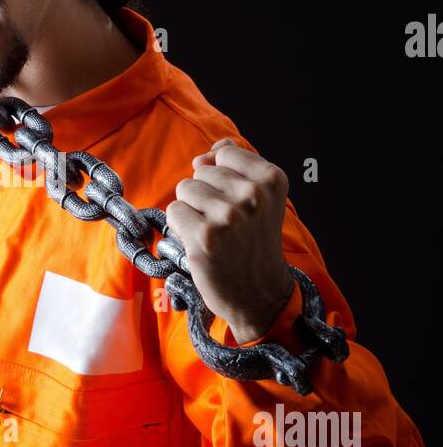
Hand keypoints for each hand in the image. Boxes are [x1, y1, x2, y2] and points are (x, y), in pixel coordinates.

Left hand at [165, 138, 294, 342]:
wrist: (259, 293)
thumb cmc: (254, 243)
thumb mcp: (261, 199)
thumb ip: (236, 166)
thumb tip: (204, 156)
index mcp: (271, 179)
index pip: (225, 153)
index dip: (221, 177)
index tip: (236, 202)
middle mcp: (253, 194)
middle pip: (202, 172)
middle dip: (205, 195)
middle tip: (226, 225)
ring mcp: (228, 215)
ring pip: (185, 189)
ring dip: (191, 210)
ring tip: (213, 232)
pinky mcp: (204, 235)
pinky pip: (174, 211)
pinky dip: (180, 227)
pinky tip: (200, 243)